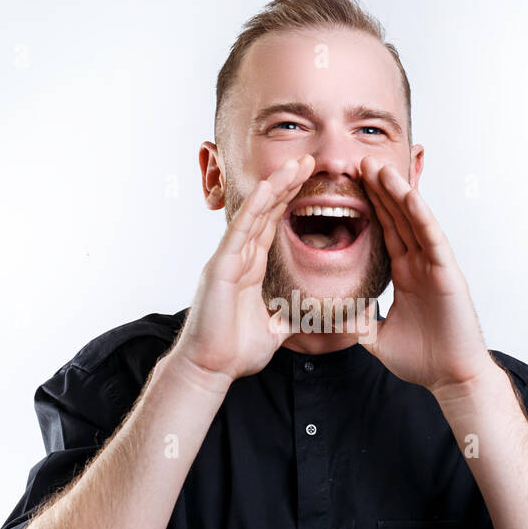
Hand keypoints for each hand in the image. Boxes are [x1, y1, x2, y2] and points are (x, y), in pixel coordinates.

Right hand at [170, 154, 314, 390]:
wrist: (211, 368)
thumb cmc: (236, 350)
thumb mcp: (276, 328)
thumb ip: (292, 315)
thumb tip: (316, 315)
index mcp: (252, 267)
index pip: (274, 224)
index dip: (291, 200)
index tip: (311, 180)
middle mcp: (239, 257)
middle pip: (266, 211)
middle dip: (287, 184)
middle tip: (309, 159)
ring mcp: (228, 259)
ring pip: (255, 213)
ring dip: (276, 186)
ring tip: (297, 163)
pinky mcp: (221, 267)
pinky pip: (240, 230)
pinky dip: (255, 207)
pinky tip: (268, 186)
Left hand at [358, 156, 495, 396]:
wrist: (450, 378)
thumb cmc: (423, 360)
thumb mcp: (376, 337)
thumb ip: (358, 319)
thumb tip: (332, 311)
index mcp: (404, 274)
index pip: (384, 231)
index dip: (369, 207)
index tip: (350, 184)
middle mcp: (419, 263)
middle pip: (397, 218)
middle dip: (380, 189)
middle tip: (360, 161)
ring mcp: (434, 265)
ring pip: (414, 220)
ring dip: (397, 192)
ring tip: (378, 167)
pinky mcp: (447, 273)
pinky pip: (432, 238)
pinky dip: (421, 215)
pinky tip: (408, 195)